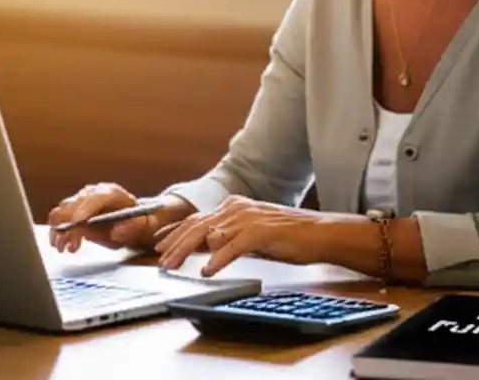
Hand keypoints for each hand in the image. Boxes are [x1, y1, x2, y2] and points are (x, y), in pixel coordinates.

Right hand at [47, 183, 192, 252]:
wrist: (136, 220)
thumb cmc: (141, 222)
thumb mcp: (146, 225)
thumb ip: (133, 227)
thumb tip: (116, 231)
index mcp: (111, 192)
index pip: (93, 198)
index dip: (83, 210)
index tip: (76, 225)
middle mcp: (93, 192)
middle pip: (72, 205)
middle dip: (68, 226)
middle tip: (69, 246)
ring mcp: (82, 200)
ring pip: (61, 212)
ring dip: (60, 232)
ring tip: (65, 249)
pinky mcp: (74, 210)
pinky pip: (59, 220)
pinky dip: (59, 234)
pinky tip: (68, 247)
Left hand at [153, 196, 329, 276]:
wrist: (319, 233)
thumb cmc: (288, 237)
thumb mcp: (250, 235)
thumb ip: (227, 237)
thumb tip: (203, 247)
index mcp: (234, 207)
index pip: (197, 218)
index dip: (175, 231)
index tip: (158, 242)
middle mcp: (236, 208)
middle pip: (196, 225)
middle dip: (174, 243)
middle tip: (158, 259)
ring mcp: (247, 219)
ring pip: (208, 234)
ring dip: (186, 251)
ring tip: (172, 265)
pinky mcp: (260, 232)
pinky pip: (232, 247)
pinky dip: (217, 259)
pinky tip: (207, 271)